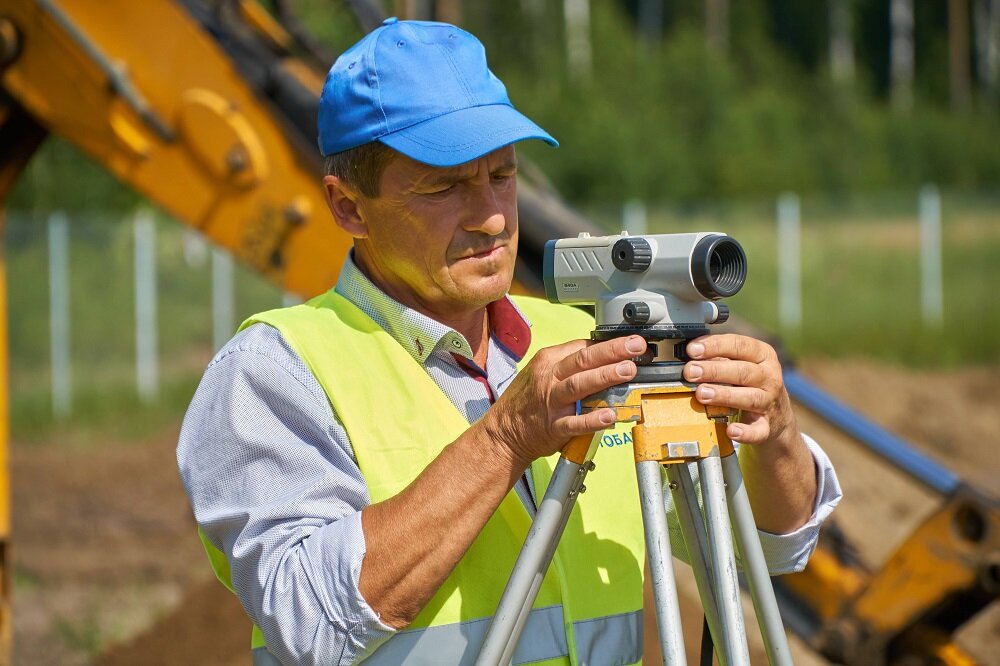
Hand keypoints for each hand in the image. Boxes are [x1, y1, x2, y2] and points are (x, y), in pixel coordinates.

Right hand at [482, 335, 646, 465]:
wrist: (503, 433)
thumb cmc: (527, 401)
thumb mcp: (542, 372)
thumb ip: (570, 365)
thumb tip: (605, 357)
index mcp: (548, 361)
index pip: (583, 347)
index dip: (609, 343)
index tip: (631, 342)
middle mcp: (549, 378)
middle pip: (583, 360)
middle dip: (612, 351)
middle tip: (635, 347)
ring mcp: (551, 403)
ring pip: (579, 385)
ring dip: (604, 376)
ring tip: (628, 371)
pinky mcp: (553, 427)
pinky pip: (574, 423)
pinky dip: (592, 419)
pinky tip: (610, 416)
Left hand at [681, 334, 799, 447]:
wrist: (777, 415)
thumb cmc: (750, 382)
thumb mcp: (740, 363)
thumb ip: (718, 357)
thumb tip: (688, 353)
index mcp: (763, 355)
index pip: (739, 345)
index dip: (715, 346)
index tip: (692, 350)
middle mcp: (769, 377)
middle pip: (742, 371)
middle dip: (714, 371)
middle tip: (690, 372)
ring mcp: (770, 402)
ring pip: (749, 398)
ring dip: (724, 395)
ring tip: (702, 394)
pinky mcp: (768, 427)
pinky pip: (758, 430)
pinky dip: (745, 432)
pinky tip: (731, 430)